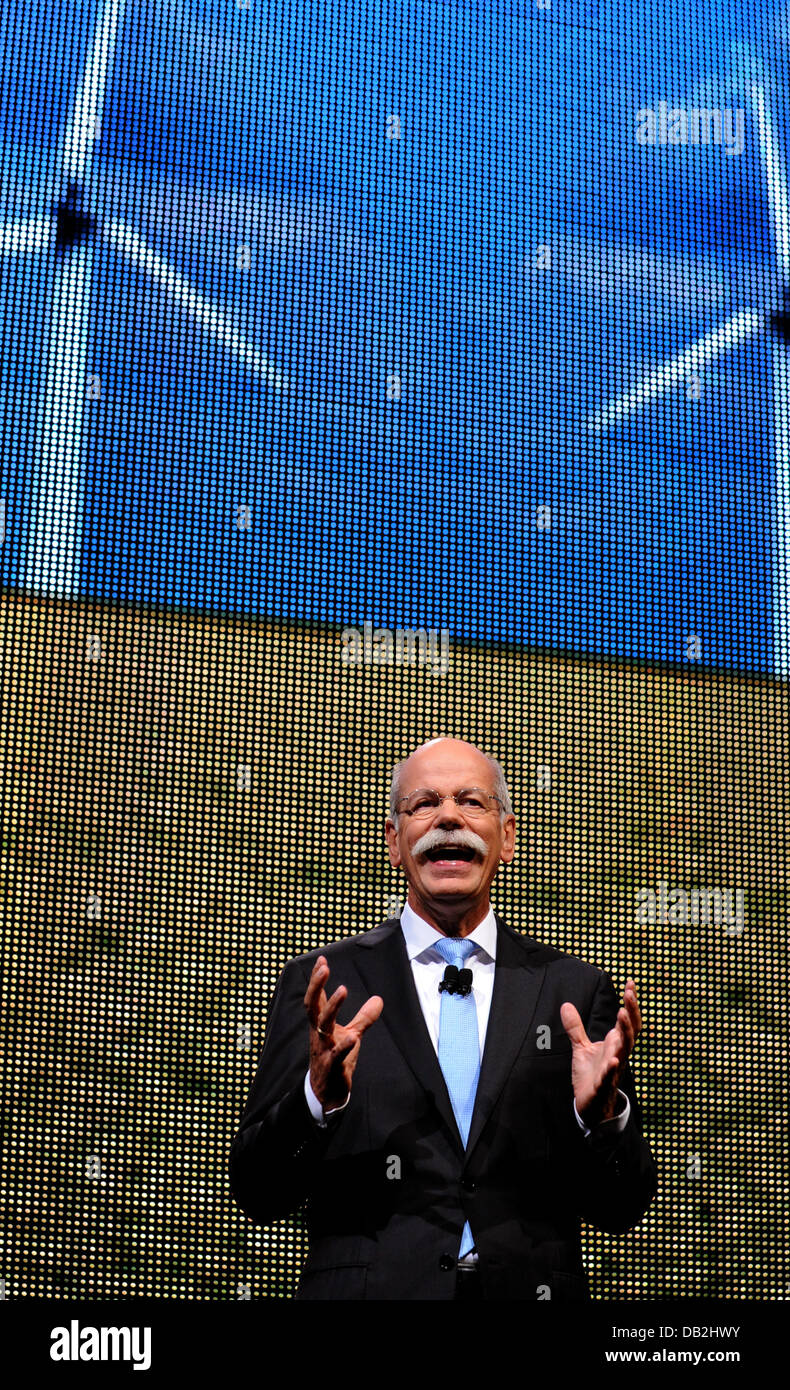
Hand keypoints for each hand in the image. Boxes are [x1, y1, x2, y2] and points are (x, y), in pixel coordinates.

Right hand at [304, 956, 382, 1115]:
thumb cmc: (336, 1060)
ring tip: (343, 989)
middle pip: (313, 1006)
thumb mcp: (351, 1034)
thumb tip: (378, 999)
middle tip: (324, 968)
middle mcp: (319, 1034)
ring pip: (322, 1025)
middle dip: (317, 986)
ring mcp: (324, 1049)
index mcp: (321, 1025)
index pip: (316, 998)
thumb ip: (363, 1018)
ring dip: (332, 1008)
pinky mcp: (332, 1066)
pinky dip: (344, 1046)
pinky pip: (336, 1054)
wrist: (326, 1093)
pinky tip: (353, 1038)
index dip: (317, 980)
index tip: (321, 959)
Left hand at [560, 979, 640, 1127]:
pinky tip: (613, 1060)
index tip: (631, 983)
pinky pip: (609, 1076)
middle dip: (631, 1012)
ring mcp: (612, 1070)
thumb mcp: (580, 1047)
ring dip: (624, 1032)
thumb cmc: (591, 1075)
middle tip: (629, 993)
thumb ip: (575, 1028)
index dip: (631, 1004)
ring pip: (624, 1050)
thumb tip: (566, 1005)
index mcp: (614, 1044)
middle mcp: (617, 1054)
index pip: (627, 1021)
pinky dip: (611, 1068)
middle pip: (630, 1031)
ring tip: (622, 1014)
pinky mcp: (601, 1085)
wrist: (589, 1106)